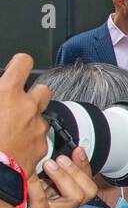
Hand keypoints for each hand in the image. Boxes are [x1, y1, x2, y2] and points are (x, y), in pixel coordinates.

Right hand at [0, 53, 52, 172]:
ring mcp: (38, 126)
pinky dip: (32, 137)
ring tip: (14, 125)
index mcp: (7, 92)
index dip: (20, 63)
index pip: (24, 62)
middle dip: (32, 93)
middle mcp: (28, 106)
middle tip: (17, 101)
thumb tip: (1, 85)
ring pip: (42, 114)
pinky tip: (17, 142)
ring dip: (32, 117)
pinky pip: (41, 136)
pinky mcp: (42, 145)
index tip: (18, 66)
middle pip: (42, 89)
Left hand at [19, 148, 95, 207]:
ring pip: (74, 198)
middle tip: (60, 159)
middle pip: (88, 191)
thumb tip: (51, 154)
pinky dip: (36, 186)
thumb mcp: (37, 188)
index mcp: (64, 199)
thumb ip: (48, 175)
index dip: (84, 165)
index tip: (77, 149)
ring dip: (63, 178)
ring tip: (48, 166)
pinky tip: (29, 177)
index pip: (86, 182)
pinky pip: (42, 201)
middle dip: (77, 171)